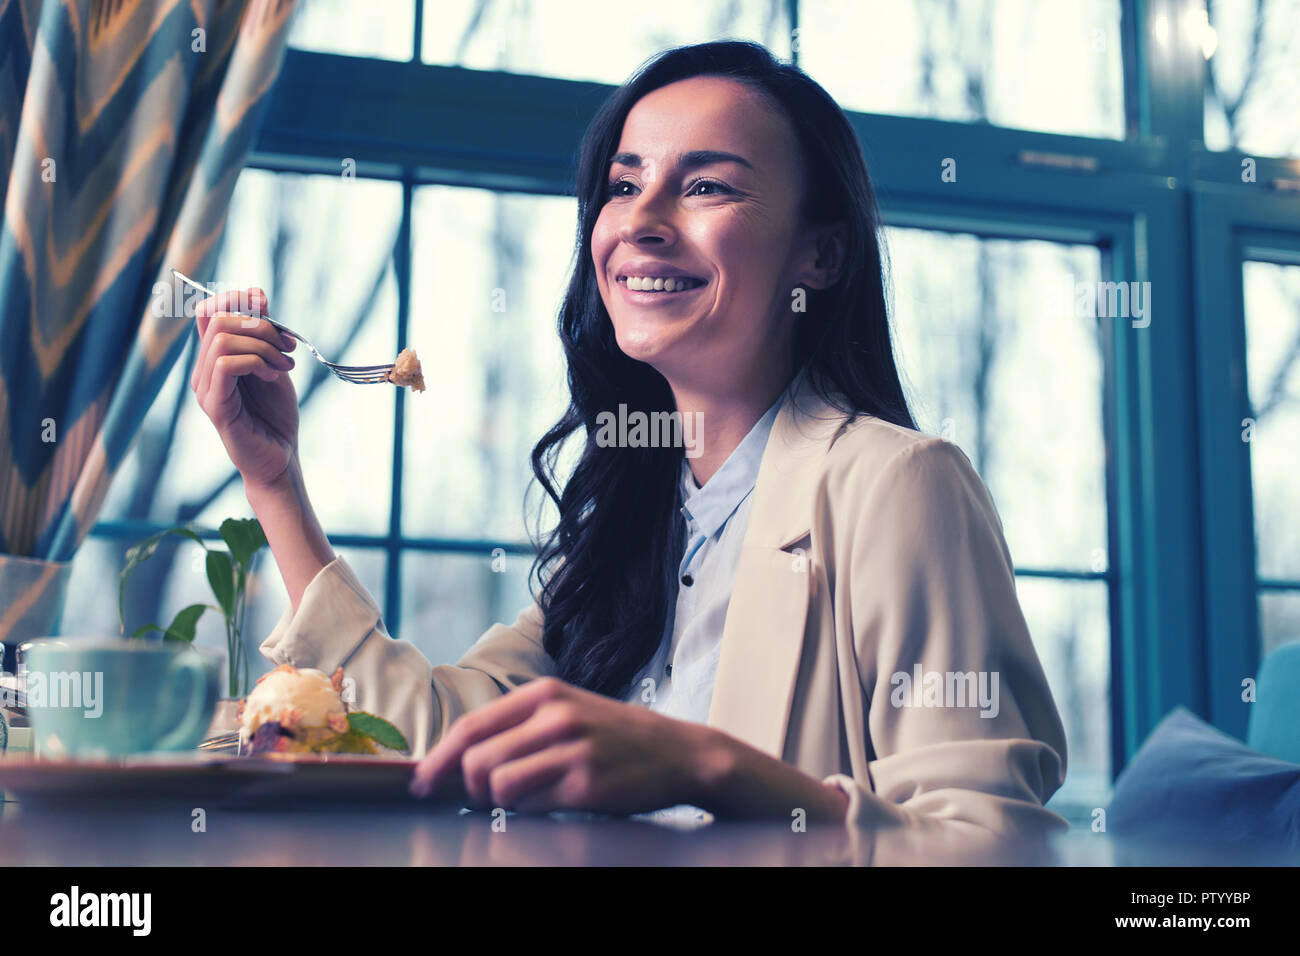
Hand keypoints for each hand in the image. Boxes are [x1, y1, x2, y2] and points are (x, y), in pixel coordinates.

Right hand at [191, 288, 299, 488]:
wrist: (280, 457)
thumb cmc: (275, 414)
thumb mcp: (273, 363)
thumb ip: (262, 334)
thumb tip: (256, 294)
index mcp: (214, 358)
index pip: (208, 310)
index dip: (236, 297)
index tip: (267, 306)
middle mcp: (203, 371)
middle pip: (217, 318)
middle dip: (260, 324)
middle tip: (288, 346)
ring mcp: (205, 388)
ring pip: (222, 339)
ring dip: (263, 345)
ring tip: (284, 365)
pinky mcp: (216, 406)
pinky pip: (226, 365)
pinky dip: (256, 361)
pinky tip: (273, 375)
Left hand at [408, 677, 716, 814]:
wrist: (679, 752)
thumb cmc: (616, 736)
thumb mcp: (568, 711)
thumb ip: (520, 726)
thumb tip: (461, 759)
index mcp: (544, 694)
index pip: (471, 727)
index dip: (438, 758)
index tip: (422, 781)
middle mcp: (555, 717)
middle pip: (476, 760)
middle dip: (467, 789)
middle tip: (479, 800)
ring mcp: (571, 750)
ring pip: (498, 786)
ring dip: (499, 802)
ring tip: (522, 799)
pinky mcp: (585, 785)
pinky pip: (532, 807)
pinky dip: (532, 812)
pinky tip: (554, 801)